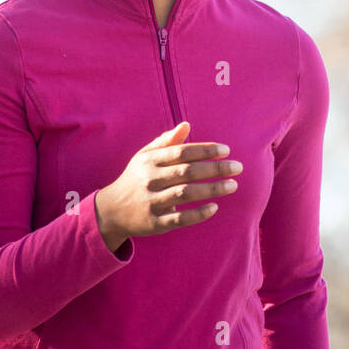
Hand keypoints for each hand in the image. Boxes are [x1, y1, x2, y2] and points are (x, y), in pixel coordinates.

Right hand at [94, 121, 240, 250]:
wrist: (110, 211)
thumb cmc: (135, 178)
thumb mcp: (144, 157)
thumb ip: (166, 142)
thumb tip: (187, 125)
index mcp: (149, 161)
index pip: (182, 152)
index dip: (205, 150)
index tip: (226, 150)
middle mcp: (150, 180)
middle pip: (187, 171)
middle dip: (215, 168)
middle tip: (238, 167)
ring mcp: (152, 202)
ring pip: (186, 194)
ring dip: (212, 189)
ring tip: (233, 185)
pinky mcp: (155, 223)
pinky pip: (180, 218)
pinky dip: (198, 213)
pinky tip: (214, 207)